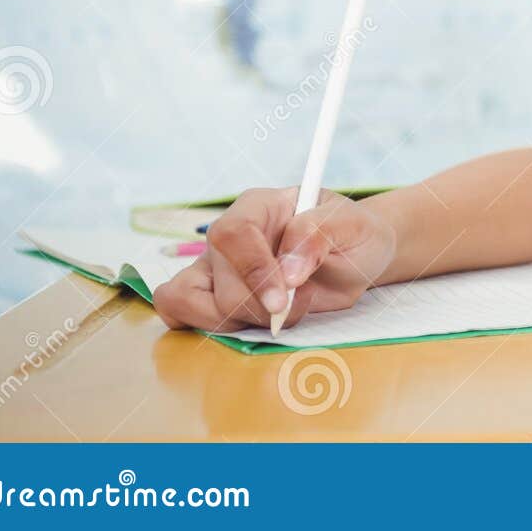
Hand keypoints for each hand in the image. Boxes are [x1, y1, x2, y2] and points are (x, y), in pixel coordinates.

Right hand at [153, 187, 395, 332]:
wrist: (355, 258)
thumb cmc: (352, 234)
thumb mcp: (351, 226)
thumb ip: (317, 238)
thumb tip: (287, 274)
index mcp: (259, 205)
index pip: (233, 233)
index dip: (253, 271)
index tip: (283, 299)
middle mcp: (229, 235)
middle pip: (220, 282)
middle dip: (262, 307)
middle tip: (300, 302)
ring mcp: (215, 266)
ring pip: (191, 301)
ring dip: (242, 321)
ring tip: (281, 312)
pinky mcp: (212, 294)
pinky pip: (176, 309)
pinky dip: (203, 324)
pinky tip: (244, 321)